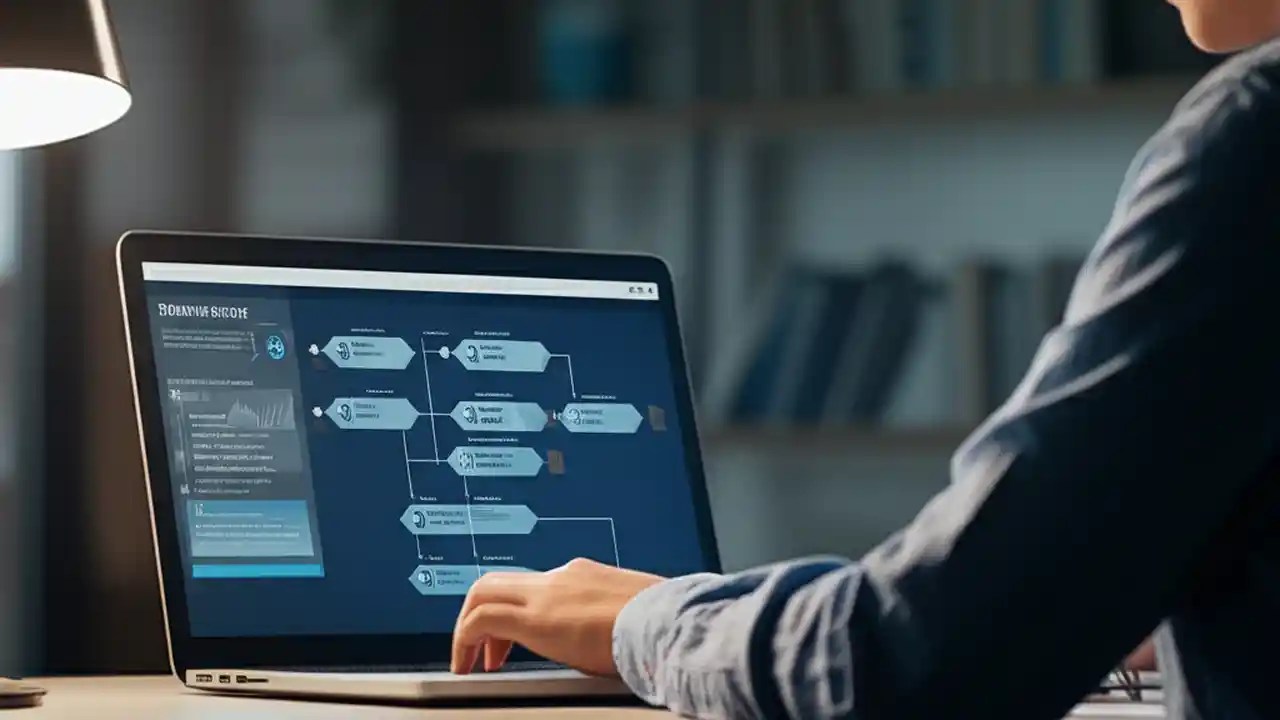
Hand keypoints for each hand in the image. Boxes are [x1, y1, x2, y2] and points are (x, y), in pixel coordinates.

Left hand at [451, 558, 663, 675]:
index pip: (538, 585)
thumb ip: (619, 620)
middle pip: (500, 580)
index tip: (516, 639)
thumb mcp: (636, 615)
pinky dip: (465, 640)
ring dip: (469, 627)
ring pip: (483, 592)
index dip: (520, 610)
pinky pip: (481, 621)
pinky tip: (468, 666)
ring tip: (468, 661)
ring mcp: (546, 593)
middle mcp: (561, 577)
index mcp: (585, 576)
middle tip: (482, 649)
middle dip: (480, 611)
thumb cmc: (663, 623)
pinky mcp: (534, 619)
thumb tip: (628, 640)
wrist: (666, 622)